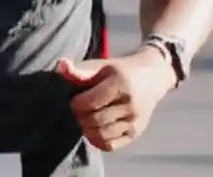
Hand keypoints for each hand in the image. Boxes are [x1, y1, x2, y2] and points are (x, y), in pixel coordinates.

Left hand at [55, 51, 174, 151]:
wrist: (152, 77)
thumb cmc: (120, 70)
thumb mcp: (102, 66)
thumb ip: (80, 71)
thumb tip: (60, 65)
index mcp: (120, 84)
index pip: (90, 102)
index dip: (77, 104)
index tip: (75, 100)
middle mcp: (130, 104)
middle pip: (95, 120)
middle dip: (80, 117)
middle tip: (79, 111)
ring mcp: (135, 121)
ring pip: (102, 135)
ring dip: (87, 130)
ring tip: (86, 120)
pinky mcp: (136, 133)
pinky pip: (111, 145)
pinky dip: (98, 141)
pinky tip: (94, 131)